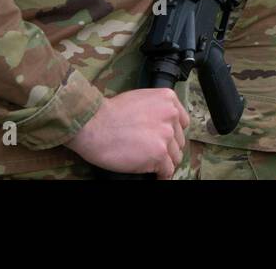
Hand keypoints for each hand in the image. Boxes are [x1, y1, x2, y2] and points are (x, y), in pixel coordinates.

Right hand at [66, 89, 188, 178]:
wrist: (93, 124)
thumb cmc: (109, 112)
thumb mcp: (140, 99)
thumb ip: (156, 109)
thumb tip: (161, 125)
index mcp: (168, 99)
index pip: (181, 122)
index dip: (173, 133)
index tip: (165, 140)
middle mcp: (171, 115)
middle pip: (178, 140)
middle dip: (168, 148)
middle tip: (154, 153)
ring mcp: (166, 134)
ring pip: (175, 156)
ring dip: (165, 162)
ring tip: (154, 165)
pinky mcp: (158, 153)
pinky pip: (167, 170)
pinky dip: (162, 175)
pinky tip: (156, 176)